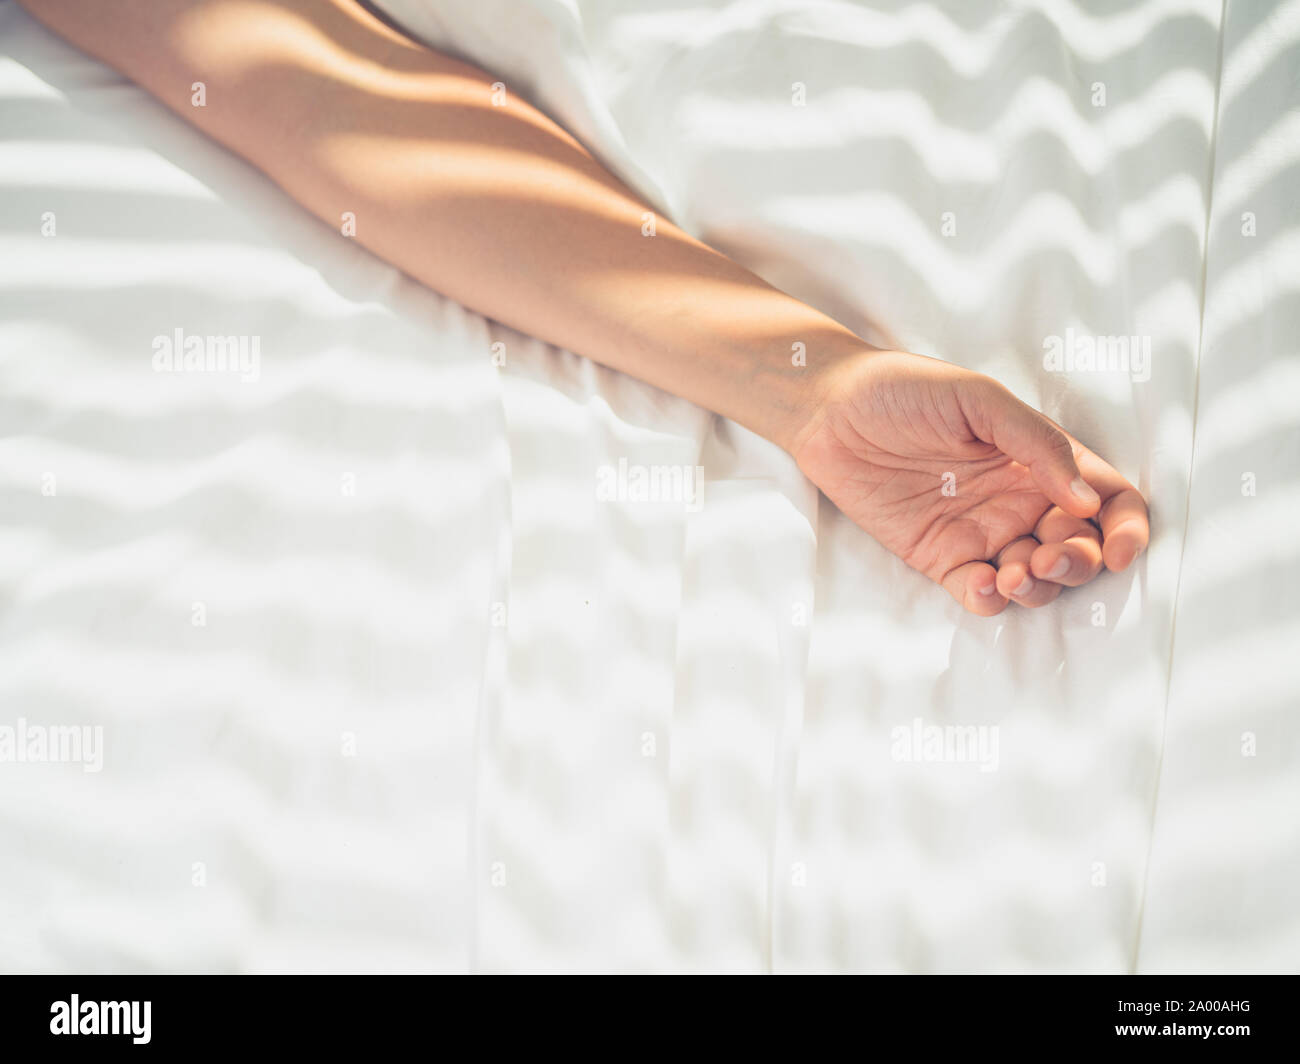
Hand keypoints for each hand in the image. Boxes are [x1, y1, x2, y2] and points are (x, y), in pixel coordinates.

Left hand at [790, 350, 1149, 614]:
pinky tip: (984, 583)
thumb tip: (1085, 499)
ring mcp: (982, 533)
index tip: (1122, 550)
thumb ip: (1037, 444)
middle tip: (1047, 556)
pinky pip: (980, 594)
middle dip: (1080, 564)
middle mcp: (1020, 501)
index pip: (1108, 501)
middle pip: (1081, 550)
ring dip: (1040, 588)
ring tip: (1016, 573)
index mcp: (1042, 460)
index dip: (1127, 529)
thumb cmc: (904, 389)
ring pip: (1036, 582)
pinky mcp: (941, 558)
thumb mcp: (979, 399)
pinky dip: (991, 600)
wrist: (828, 409)